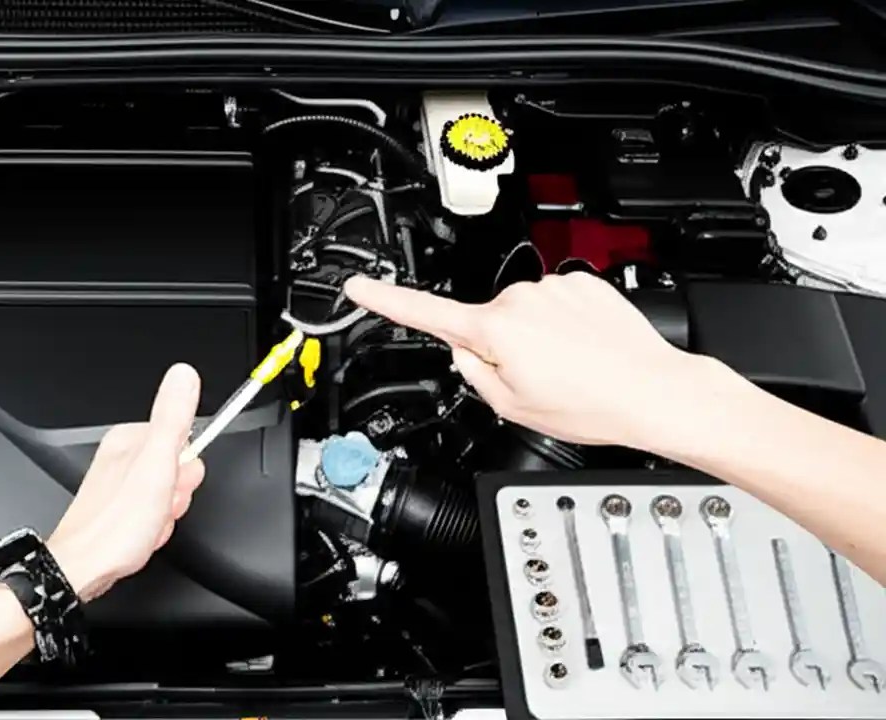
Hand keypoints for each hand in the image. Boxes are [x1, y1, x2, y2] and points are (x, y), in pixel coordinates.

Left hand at [46, 364, 204, 601]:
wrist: (83, 570)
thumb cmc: (115, 526)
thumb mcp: (155, 465)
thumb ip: (172, 419)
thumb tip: (183, 374)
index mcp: (129, 440)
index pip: (184, 442)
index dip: (186, 470)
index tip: (171, 483)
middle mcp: (122, 458)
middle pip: (178, 471)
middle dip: (175, 496)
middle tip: (157, 507)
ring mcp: (120, 485)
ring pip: (168, 496)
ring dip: (165, 516)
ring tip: (146, 524)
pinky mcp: (119, 510)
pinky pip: (154, 515)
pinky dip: (153, 529)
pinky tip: (140, 536)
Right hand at [345, 273, 726, 450]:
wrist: (652, 392)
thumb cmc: (589, 406)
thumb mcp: (512, 407)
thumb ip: (474, 375)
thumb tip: (465, 353)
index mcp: (495, 331)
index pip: (426, 313)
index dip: (386, 300)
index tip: (359, 286)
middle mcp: (520, 299)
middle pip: (488, 323)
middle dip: (503, 348)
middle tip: (538, 381)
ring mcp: (554, 288)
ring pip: (525, 315)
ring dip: (538, 339)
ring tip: (570, 369)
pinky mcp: (583, 283)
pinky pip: (557, 304)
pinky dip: (566, 327)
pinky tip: (585, 351)